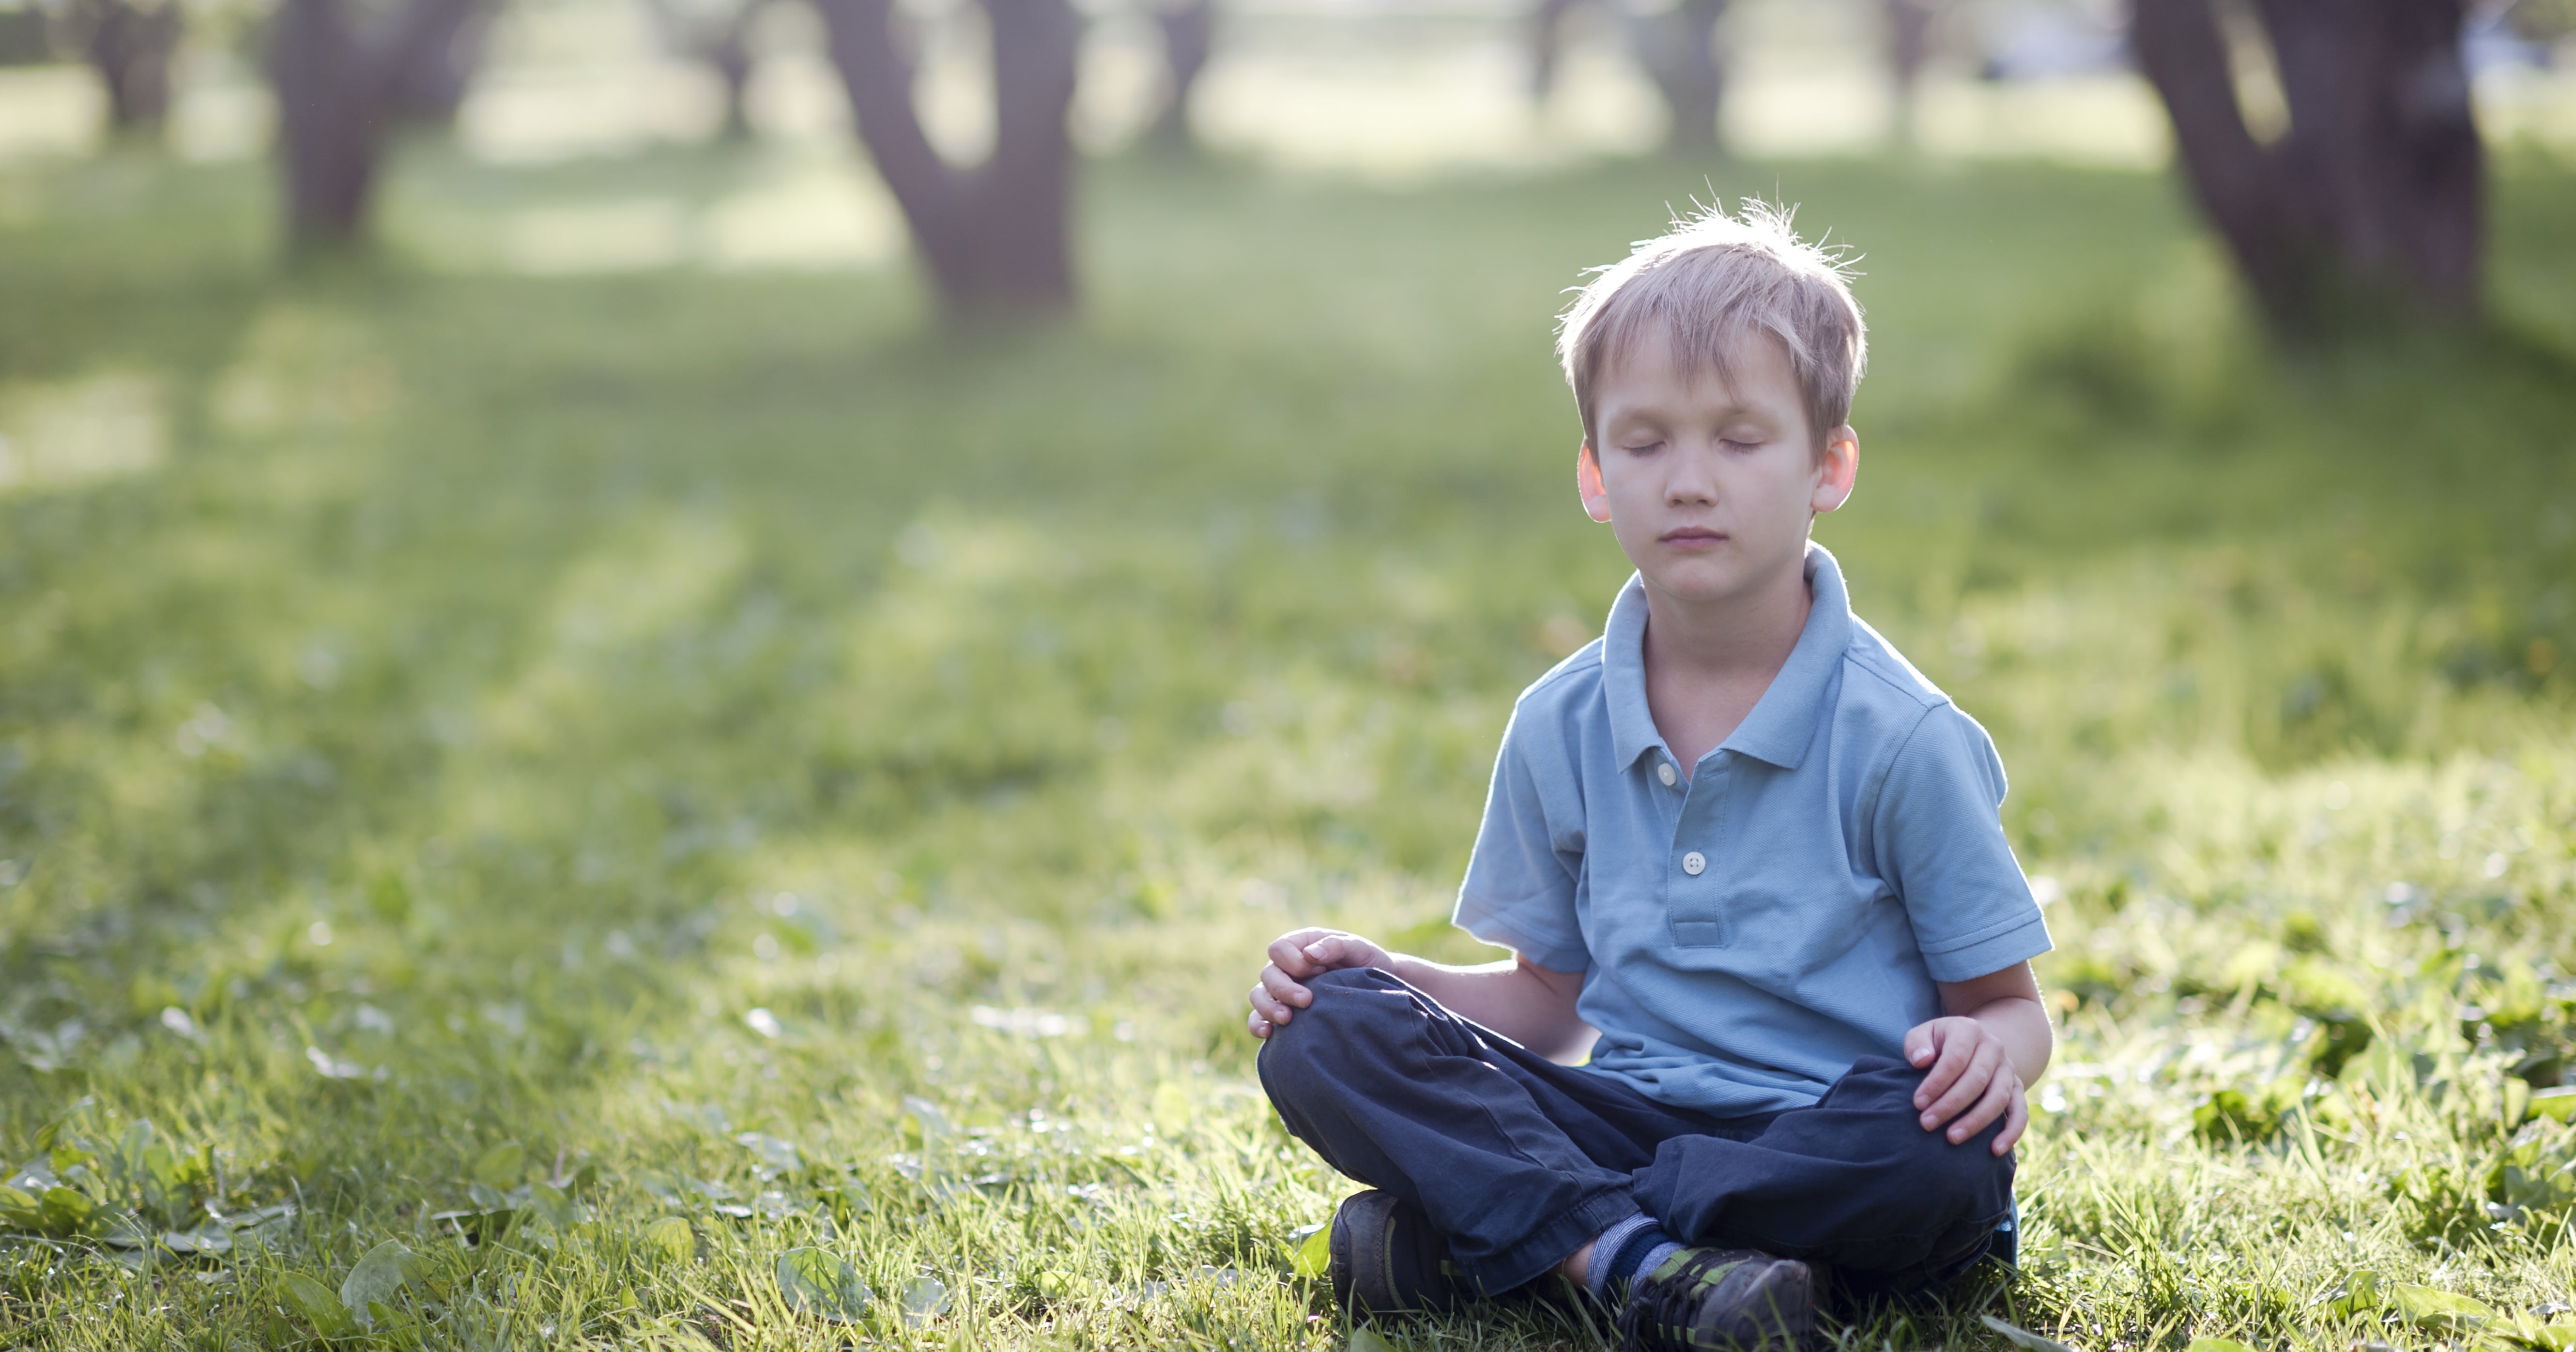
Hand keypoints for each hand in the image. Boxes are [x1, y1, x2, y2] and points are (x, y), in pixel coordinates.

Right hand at [1247, 928, 1392, 1039]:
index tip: (1319, 971)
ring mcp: (1281, 990)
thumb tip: (1310, 955)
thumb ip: (1335, 946)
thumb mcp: (1357, 948)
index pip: (1279, 949)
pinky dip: (1258, 1025)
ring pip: (1258, 996)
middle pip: (1268, 975)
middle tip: (1306, 1001)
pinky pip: (1258, 1018)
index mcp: (1300, 946)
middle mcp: (1286, 967)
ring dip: (1268, 1008)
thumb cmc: (1366, 962)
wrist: (1377, 988)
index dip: (1293, 961)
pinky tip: (1269, 1033)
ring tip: (1287, 1019)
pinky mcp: (1282, 1012)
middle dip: (1283, 989)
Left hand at [1902, 1016, 2026, 1154]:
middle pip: (1977, 1079)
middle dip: (1951, 1104)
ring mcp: (2009, 1069)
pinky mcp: (2018, 1088)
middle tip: (1926, 1124)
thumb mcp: (1924, 1035)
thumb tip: (1921, 1060)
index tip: (1917, 1103)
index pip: (1955, 1058)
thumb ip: (1917, 1044)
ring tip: (1952, 1139)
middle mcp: (1994, 1048)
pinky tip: (1995, 1150)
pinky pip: (2020, 1112)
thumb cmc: (1939, 1043)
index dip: (1936, 1082)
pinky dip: (2011, 1132)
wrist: (1972, 1043)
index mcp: (1969, 1031)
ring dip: (1976, 1121)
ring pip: (1999, 1097)